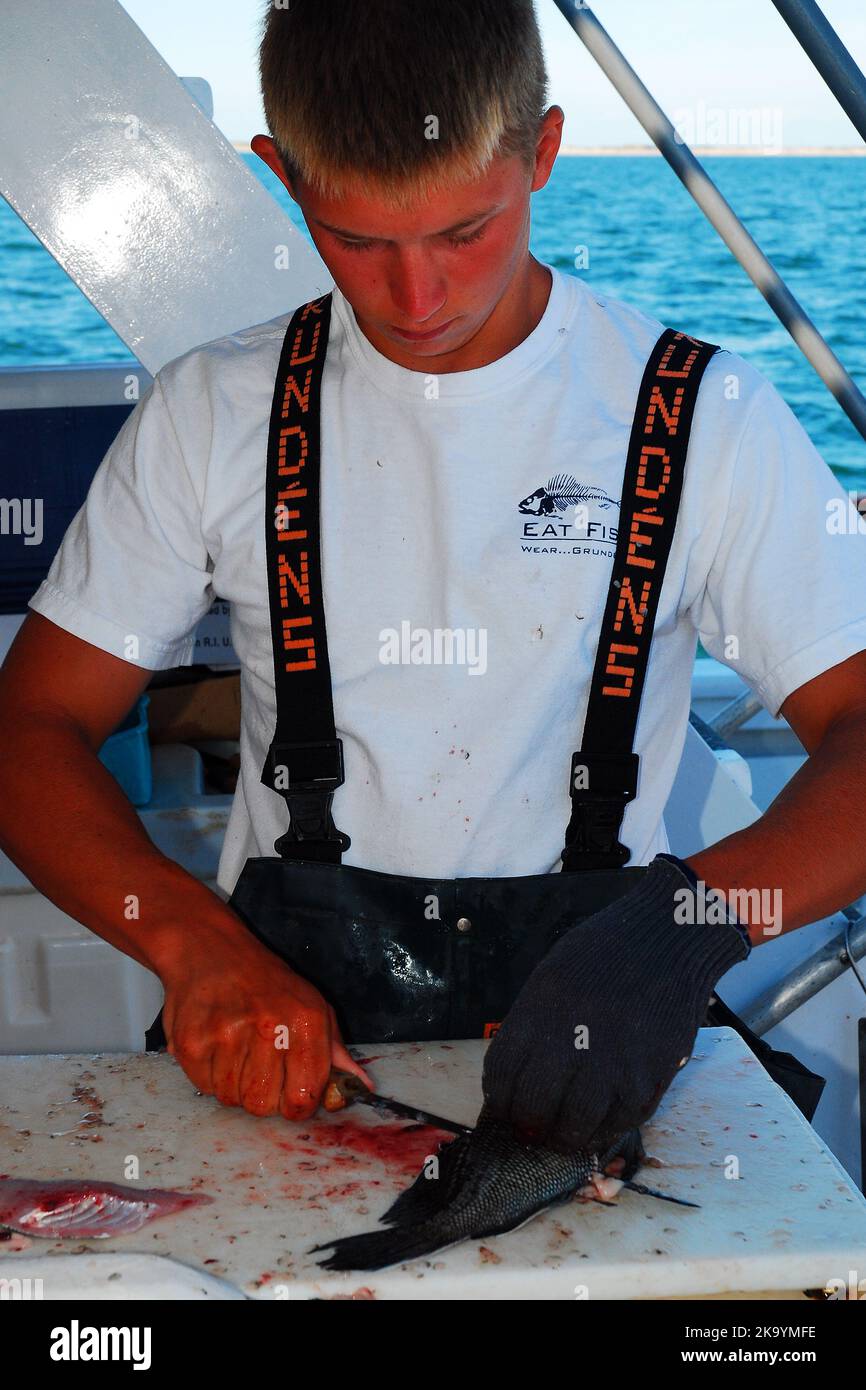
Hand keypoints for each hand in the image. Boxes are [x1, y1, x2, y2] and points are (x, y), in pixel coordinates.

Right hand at [160, 929, 371, 1119]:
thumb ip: (335, 1052)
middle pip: (263, 1106)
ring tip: (236, 1051)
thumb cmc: (267, 983)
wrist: (211, 949)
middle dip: (263, 1097)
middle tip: (259, 1068)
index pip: (304, 1098)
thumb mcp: (314, 1006)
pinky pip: (204, 1087)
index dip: (297, 1105)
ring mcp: (227, 1035)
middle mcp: (268, 1028)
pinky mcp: (192, 1042)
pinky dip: (209, 1075)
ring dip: (234, 1085)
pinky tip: (215, 1046)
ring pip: (231, 1099)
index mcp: (305, 1022)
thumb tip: (362, 1087)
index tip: (291, 1095)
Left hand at [482, 854, 749, 1152]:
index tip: (501, 1109)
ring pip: (575, 1125)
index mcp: (540, 1010)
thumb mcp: (552, 975)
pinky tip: (597, 1125)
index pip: (501, 1074)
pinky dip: (605, 1131)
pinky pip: (621, 1121)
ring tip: (561, 1136)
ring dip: (563, 1138)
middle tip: (529, 1130)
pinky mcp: (649, 1075)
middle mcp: (572, 1039)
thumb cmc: (606, 951)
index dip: (497, 1100)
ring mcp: (613, 1062)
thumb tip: (516, 1072)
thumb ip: (533, 1023)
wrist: (668, 937)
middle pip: (533, 1106)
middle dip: (526, 1126)